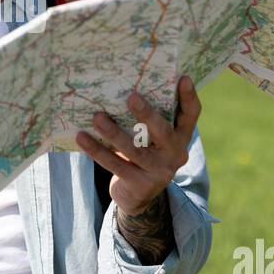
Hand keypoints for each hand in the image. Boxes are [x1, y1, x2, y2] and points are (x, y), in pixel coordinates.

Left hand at [76, 73, 200, 217]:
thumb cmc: (144, 153)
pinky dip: (97, 150)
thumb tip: (124, 85)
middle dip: (147, 114)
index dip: (189, 96)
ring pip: (135, 150)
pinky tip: (82, 137)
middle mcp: (175, 154)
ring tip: (97, 117)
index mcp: (181, 136)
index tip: (183, 78)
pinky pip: (115, 164)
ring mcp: (159, 171)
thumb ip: (149, 118)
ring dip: (114, 132)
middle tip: (131, 97)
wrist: (139, 196)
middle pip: (162, 132)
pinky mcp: (139, 184)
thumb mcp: (154, 138)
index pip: (191, 114)